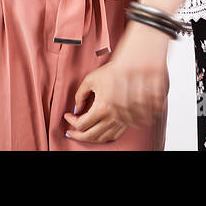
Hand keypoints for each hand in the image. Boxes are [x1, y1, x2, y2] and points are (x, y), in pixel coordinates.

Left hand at [63, 22, 169, 142]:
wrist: (137, 67)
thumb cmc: (114, 70)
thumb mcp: (91, 78)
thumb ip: (80, 94)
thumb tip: (76, 108)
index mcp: (103, 107)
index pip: (81, 124)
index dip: (71, 121)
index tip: (68, 115)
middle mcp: (114, 117)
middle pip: (90, 136)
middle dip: (77, 135)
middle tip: (70, 131)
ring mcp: (123, 121)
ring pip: (103, 138)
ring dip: (90, 137)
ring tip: (82, 132)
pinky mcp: (130, 121)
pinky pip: (115, 136)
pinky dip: (104, 136)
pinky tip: (98, 130)